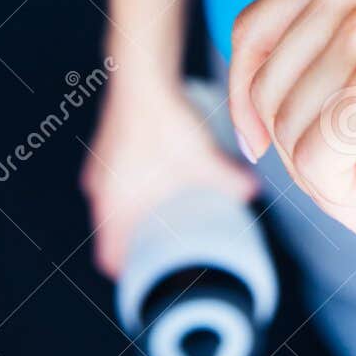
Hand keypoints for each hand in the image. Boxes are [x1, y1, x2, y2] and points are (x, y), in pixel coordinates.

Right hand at [81, 73, 259, 276]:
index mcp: (115, 206)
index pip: (109, 256)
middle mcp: (100, 190)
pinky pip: (114, 180)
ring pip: (113, 205)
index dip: (128, 272)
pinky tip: (154, 180)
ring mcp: (100, 167)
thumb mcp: (203, 159)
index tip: (149, 279)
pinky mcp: (106, 146)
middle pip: (113, 232)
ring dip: (133, 214)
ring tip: (165, 216)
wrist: (143, 76)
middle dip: (138, 243)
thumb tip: (255, 194)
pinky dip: (130, 188)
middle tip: (167, 249)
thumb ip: (230, 180)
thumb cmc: (166, 122)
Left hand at [229, 0, 355, 236]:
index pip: (256, 27)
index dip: (249, 97)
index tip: (269, 144)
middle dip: (295, 151)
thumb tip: (254, 104)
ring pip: (288, 130)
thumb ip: (342, 32)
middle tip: (354, 186)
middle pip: (266, 86)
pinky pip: (314, 162)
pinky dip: (339, 196)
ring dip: (324, 182)